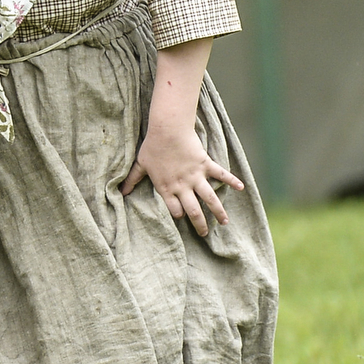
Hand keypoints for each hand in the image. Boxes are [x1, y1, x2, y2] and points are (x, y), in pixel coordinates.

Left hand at [121, 125, 243, 237]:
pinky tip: (241, 188)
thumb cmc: (152, 146)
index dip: (178, 216)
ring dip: (218, 212)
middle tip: (204, 234)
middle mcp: (183, 187)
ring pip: (209, 199)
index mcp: (167, 189)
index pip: (175, 210)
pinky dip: (232, 181)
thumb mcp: (140, 165)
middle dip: (200, 224)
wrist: (167, 130)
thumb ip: (132, 179)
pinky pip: (221, 174)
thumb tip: (121, 192)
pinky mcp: (205, 164)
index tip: (182, 217)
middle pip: (193, 211)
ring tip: (225, 222)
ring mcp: (196, 176)